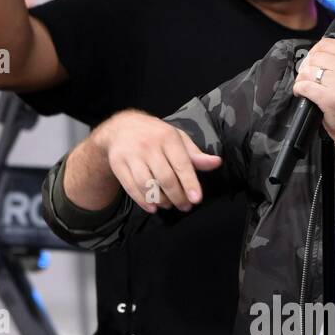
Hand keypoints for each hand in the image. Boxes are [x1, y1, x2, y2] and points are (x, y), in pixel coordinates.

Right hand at [95, 110, 222, 212]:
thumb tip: (216, 163)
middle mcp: (148, 145)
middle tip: (185, 206)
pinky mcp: (118, 164)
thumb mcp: (178, 138)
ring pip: (147, 185)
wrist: (122, 127)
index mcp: (167, 137)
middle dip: (177, 196)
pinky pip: (131, 187)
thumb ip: (195, 154)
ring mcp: (131, 155)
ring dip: (160, 200)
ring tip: (169, 205)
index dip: (190, 183)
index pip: (181, 164)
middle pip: (165, 178)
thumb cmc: (156, 135)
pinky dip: (143, 201)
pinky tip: (153, 207)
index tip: (196, 199)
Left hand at [292, 24, 334, 147]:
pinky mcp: (329, 97)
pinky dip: (299, 90)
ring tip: (307, 87)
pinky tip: (304, 95)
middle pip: (315, 56)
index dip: (316, 54)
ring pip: (308, 70)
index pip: (327, 44)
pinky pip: (304, 86)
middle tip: (310, 79)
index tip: (317, 66)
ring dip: (302, 79)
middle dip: (307, 67)